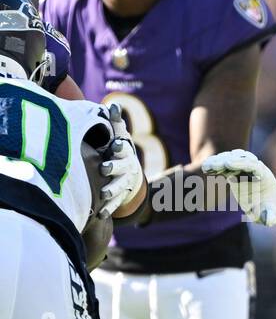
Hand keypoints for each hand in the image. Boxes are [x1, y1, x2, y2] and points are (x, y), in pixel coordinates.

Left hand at [96, 103, 143, 218]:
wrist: (131, 176)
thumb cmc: (119, 153)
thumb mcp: (120, 137)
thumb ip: (116, 123)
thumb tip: (113, 104)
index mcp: (125, 154)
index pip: (123, 149)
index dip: (120, 147)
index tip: (115, 145)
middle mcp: (126, 170)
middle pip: (121, 169)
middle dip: (114, 168)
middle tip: (104, 168)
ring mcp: (124, 184)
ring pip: (119, 188)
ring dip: (112, 190)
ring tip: (103, 193)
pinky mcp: (119, 198)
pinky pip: (114, 204)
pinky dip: (108, 209)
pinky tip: (100, 214)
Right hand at [201, 149, 275, 225]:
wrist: (269, 203)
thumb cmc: (269, 210)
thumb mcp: (270, 214)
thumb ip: (269, 216)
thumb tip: (269, 222)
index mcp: (264, 176)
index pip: (252, 165)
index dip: (240, 163)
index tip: (228, 164)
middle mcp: (254, 168)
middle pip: (240, 158)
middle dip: (226, 161)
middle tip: (212, 166)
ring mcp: (244, 167)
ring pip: (231, 158)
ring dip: (218, 161)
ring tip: (206, 167)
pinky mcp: (235, 171)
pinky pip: (225, 164)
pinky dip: (216, 165)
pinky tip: (206, 168)